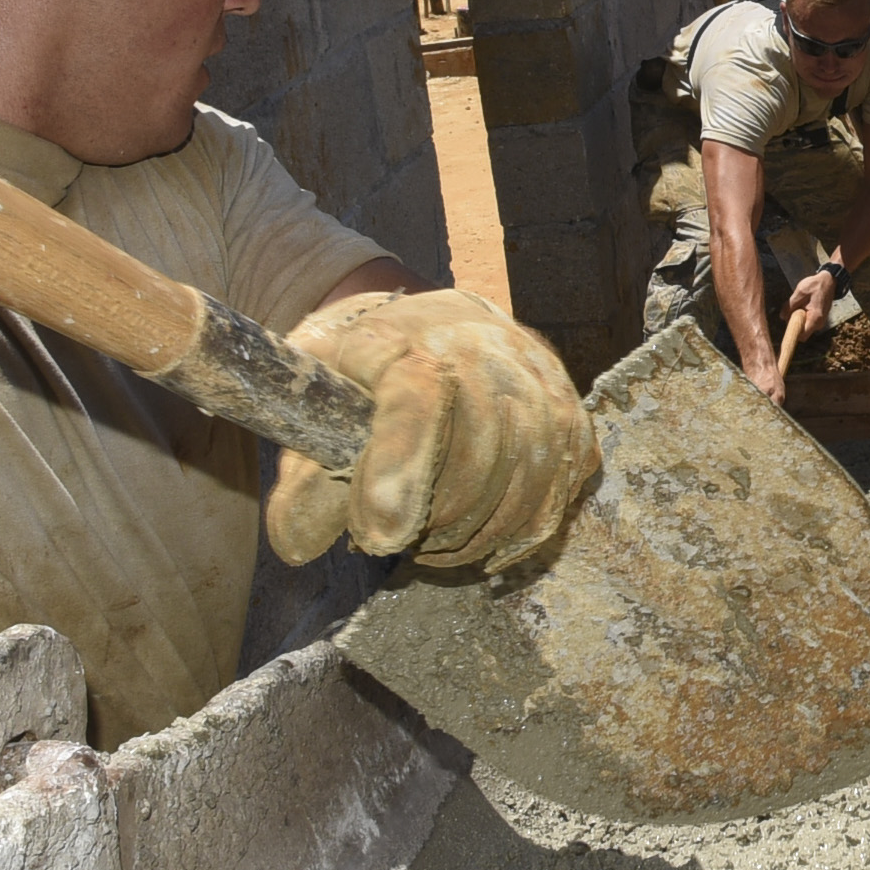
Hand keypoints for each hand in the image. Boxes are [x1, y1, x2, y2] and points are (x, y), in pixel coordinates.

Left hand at [262, 287, 596, 574]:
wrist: (434, 324)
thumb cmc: (363, 372)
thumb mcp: (310, 406)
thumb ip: (302, 478)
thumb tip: (298, 545)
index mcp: (406, 341)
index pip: (416, 404)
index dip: (399, 474)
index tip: (378, 535)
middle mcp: (487, 353)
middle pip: (475, 460)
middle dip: (428, 520)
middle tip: (388, 534)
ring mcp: (539, 386)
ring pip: (520, 487)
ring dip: (467, 536)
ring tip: (424, 539)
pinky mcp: (570, 420)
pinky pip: (551, 500)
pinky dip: (510, 537)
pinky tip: (472, 541)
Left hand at [755, 269, 838, 399]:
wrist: (829, 280)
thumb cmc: (815, 285)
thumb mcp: (800, 291)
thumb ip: (790, 305)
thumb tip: (782, 317)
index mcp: (815, 317)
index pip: (802, 335)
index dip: (791, 336)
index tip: (783, 336)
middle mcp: (818, 323)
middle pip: (801, 334)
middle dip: (792, 326)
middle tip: (789, 311)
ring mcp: (818, 322)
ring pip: (802, 328)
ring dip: (796, 321)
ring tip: (797, 304)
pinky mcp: (817, 320)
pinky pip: (805, 324)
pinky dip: (801, 318)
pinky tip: (801, 305)